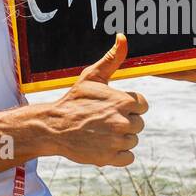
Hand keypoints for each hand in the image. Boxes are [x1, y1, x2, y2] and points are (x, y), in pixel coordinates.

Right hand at [46, 34, 146, 165]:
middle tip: (104, 120)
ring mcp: (117, 142)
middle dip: (125, 122)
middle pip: (138, 124)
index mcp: (123, 101)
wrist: (53, 126)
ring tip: (101, 132)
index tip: (113, 106)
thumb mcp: (92, 76)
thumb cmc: (74, 100)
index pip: (142, 105)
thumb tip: (123, 37)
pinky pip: (128, 157)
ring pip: (132, 140)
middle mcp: (123, 122)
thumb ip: (112, 59)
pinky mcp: (110, 158)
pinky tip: (104, 145)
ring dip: (120, 138)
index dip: (129, 105)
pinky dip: (118, 154)